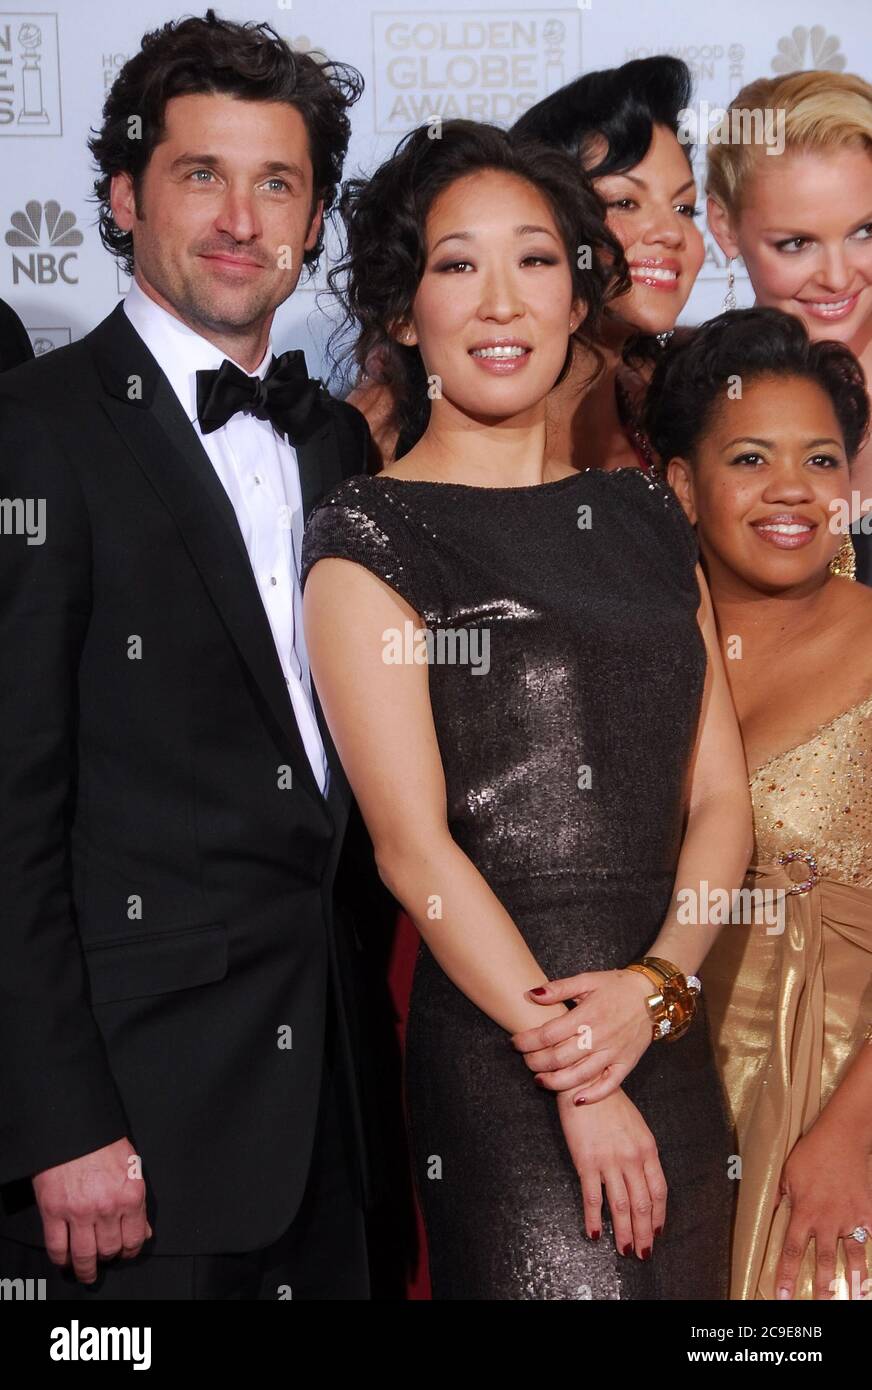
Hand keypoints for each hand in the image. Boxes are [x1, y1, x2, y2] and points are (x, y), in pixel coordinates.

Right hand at [32, 1136, 151, 1283]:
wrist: (75, 1128)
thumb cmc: (104, 1144)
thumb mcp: (132, 1168)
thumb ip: (138, 1203)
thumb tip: (144, 1232)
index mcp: (131, 1195)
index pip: (134, 1239)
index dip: (130, 1251)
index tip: (125, 1253)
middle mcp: (107, 1207)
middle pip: (110, 1249)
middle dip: (108, 1258)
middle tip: (104, 1258)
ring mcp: (79, 1211)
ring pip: (85, 1255)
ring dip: (86, 1268)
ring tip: (86, 1271)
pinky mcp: (54, 1211)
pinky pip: (57, 1247)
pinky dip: (61, 1259)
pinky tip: (65, 1260)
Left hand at [511, 968, 653, 1101]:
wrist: (652, 995)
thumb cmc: (616, 986)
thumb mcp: (587, 979)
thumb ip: (559, 988)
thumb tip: (531, 995)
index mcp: (587, 1014)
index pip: (549, 1034)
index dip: (527, 1041)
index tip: (515, 1042)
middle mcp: (599, 1036)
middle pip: (560, 1057)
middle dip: (536, 1062)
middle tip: (525, 1061)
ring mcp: (614, 1052)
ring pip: (580, 1075)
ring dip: (556, 1081)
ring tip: (540, 1080)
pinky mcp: (627, 1063)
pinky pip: (609, 1085)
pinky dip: (593, 1095)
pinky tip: (577, 1100)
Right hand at [557, 1086, 666, 1257]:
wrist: (584, 1083)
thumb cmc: (610, 1103)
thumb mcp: (636, 1126)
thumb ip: (642, 1153)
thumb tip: (644, 1181)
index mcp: (647, 1148)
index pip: (658, 1191)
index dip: (659, 1216)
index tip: (657, 1233)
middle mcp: (632, 1158)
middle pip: (642, 1204)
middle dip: (644, 1232)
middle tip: (643, 1253)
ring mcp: (609, 1161)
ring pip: (621, 1206)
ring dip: (624, 1232)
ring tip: (625, 1250)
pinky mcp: (586, 1162)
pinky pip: (592, 1197)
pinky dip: (594, 1219)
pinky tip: (595, 1233)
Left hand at [774, 1119, 871, 1299]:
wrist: (841, 1137)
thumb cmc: (810, 1153)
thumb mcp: (786, 1174)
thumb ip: (779, 1197)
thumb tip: (767, 1211)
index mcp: (804, 1212)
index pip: (793, 1251)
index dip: (787, 1275)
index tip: (783, 1295)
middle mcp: (827, 1220)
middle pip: (825, 1261)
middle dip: (824, 1287)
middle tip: (822, 1305)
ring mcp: (850, 1217)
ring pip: (853, 1255)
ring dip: (855, 1278)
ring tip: (856, 1297)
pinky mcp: (868, 1210)